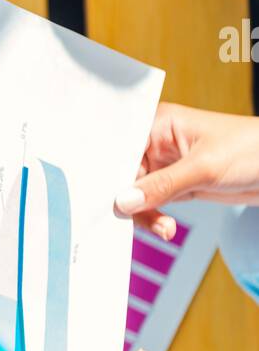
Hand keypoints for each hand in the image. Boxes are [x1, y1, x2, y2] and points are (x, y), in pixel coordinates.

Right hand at [113, 103, 258, 240]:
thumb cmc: (252, 149)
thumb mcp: (204, 168)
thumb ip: (162, 186)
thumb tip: (124, 201)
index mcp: (159, 123)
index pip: (121, 149)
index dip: (110, 174)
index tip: (106, 199)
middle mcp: (158, 142)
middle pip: (124, 175)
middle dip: (128, 200)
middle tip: (132, 220)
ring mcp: (166, 165)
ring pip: (136, 194)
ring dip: (144, 214)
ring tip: (163, 227)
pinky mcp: (176, 185)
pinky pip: (153, 203)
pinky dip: (154, 218)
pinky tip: (165, 227)